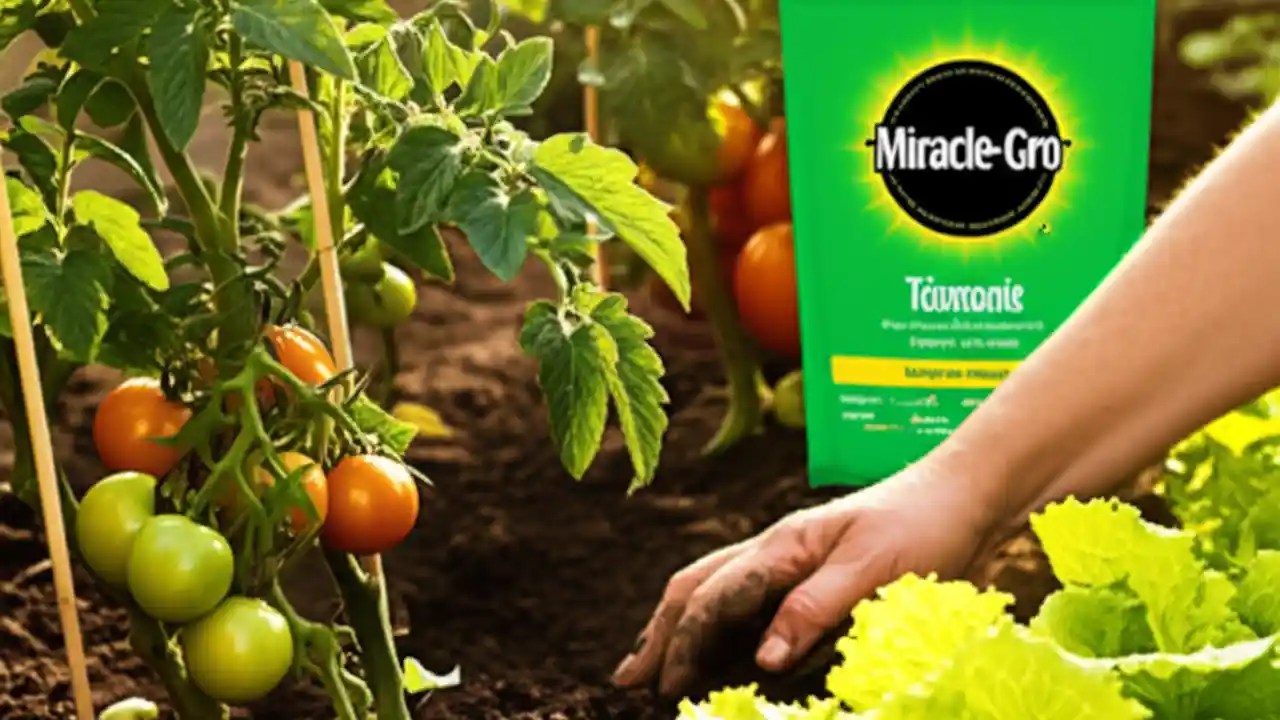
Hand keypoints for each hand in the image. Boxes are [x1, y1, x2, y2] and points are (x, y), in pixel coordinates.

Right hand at [610, 461, 1002, 696]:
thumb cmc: (922, 527)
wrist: (961, 495)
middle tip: (626, 679)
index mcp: (782, 546)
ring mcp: (787, 559)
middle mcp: (774, 550)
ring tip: (648, 664)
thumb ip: (814, 609)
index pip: (715, 598)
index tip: (664, 688)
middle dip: (658, 633)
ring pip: (711, 591)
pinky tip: (710, 645)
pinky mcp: (806, 573)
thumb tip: (763, 660)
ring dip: (676, 628)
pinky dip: (713, 625)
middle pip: (695, 588)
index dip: (685, 644)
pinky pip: (743, 600)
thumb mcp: (872, 571)